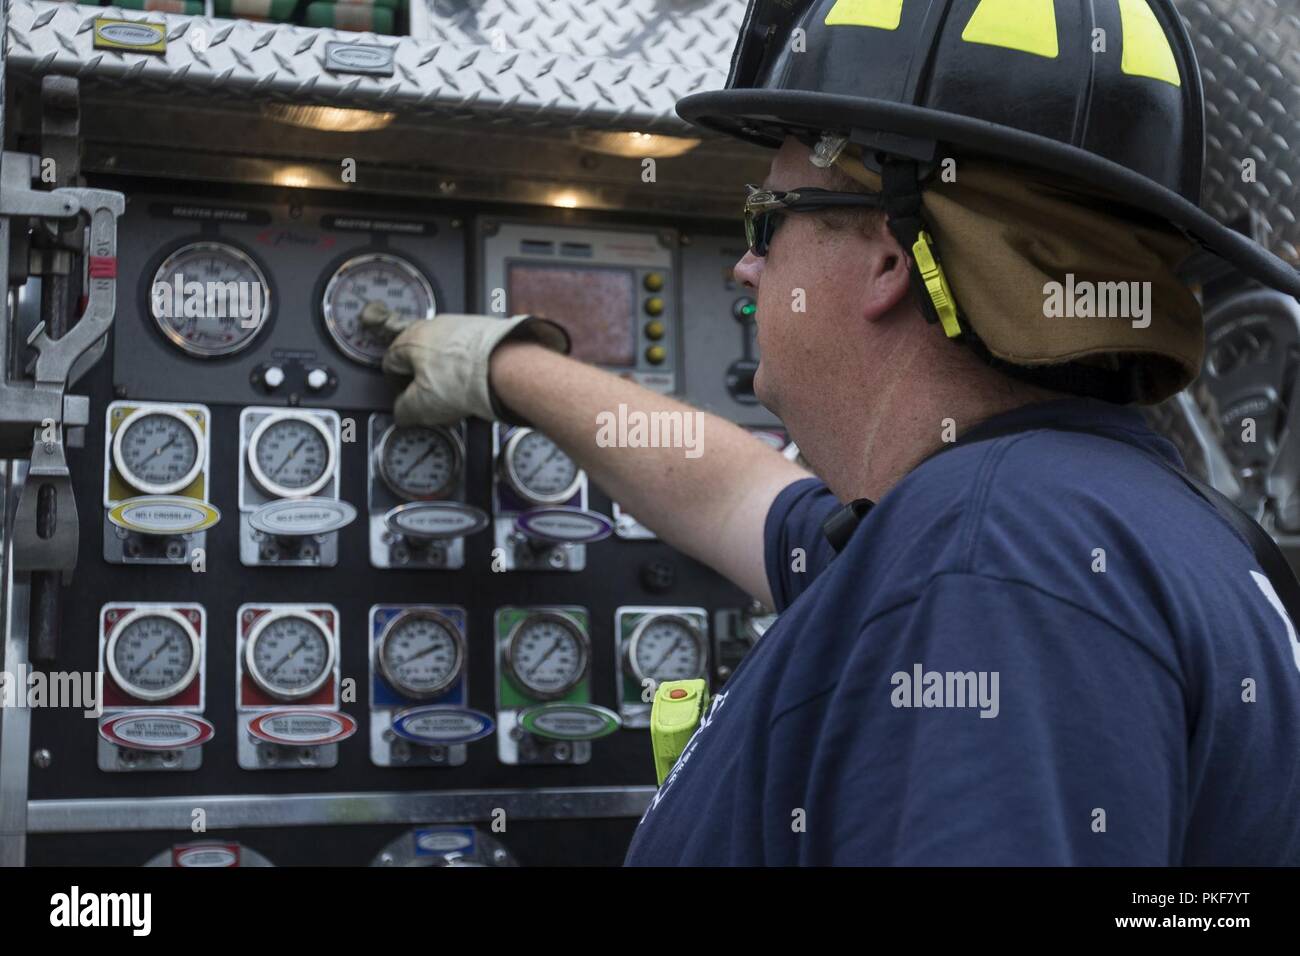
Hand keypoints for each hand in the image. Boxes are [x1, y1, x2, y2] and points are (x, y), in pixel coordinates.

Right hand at [380, 312, 568, 425]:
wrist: (506, 367)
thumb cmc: (464, 379)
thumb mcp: (420, 406)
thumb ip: (403, 410)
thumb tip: (404, 413)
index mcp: (410, 338)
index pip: (391, 362)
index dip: (397, 386)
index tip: (407, 400)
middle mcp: (435, 325)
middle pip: (422, 358)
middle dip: (428, 383)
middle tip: (436, 403)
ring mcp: (462, 326)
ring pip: (448, 357)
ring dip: (450, 378)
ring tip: (461, 399)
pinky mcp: (486, 331)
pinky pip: (471, 354)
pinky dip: (471, 370)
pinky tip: (478, 387)